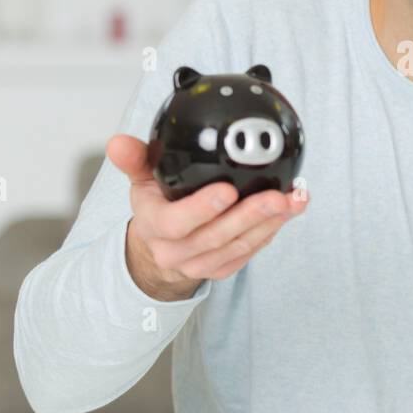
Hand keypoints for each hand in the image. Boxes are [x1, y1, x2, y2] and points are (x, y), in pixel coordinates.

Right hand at [106, 134, 308, 301]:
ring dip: (271, 222)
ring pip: (239, 246)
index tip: (228, 190)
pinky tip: (290, 211)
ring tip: (295, 199)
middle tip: (279, 195)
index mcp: (153, 226)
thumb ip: (134, 159)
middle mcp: (176, 251)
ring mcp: (200, 264)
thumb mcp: (141, 180)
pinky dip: (272, 231)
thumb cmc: (156, 206)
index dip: (202, 209)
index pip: (176, 222)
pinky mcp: (222, 270)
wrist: (159, 248)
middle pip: (217, 236)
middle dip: (251, 215)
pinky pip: (249, 253)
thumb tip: (117, 142)